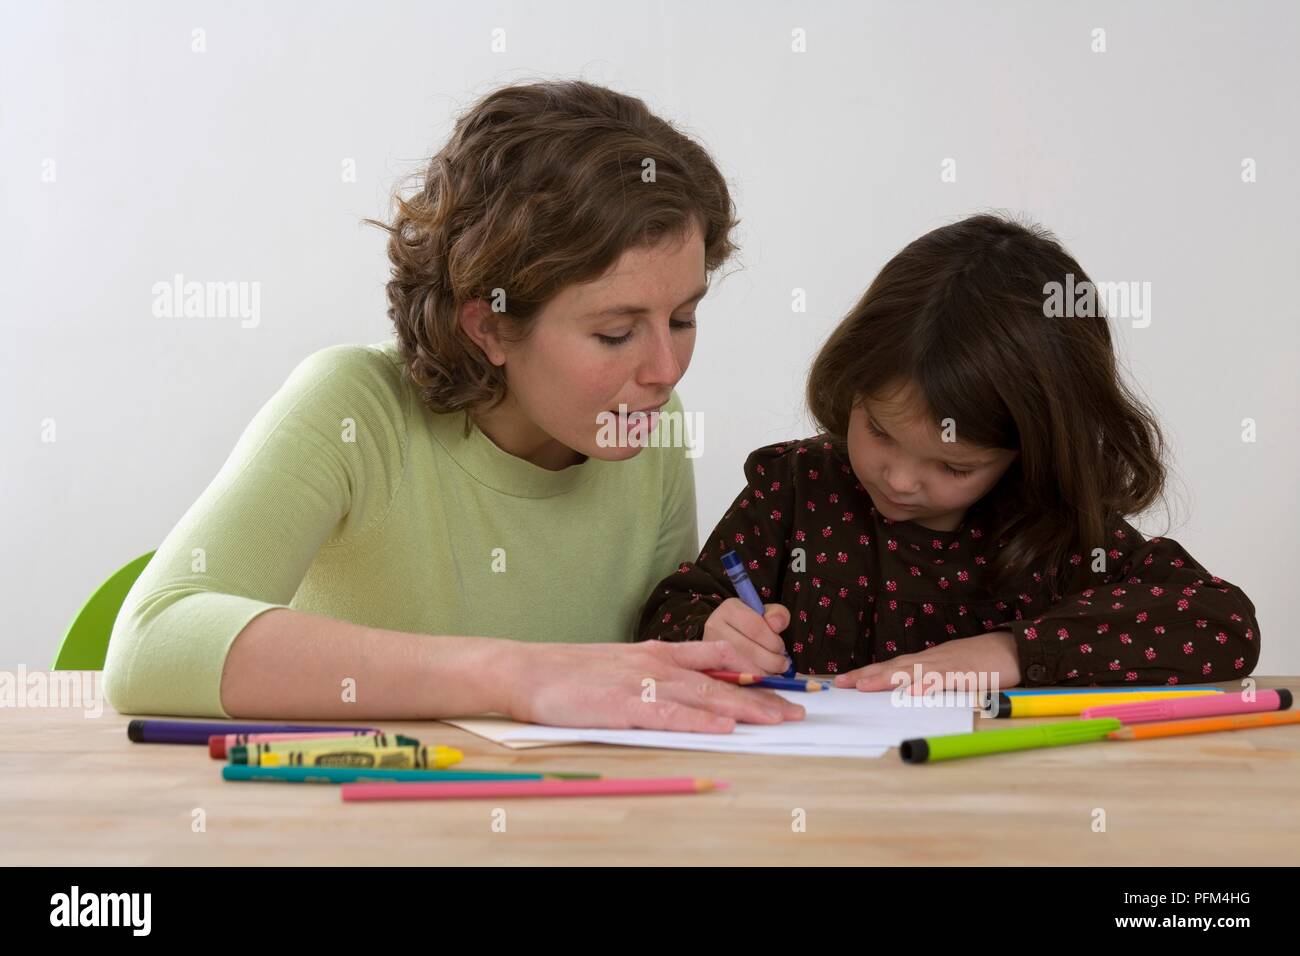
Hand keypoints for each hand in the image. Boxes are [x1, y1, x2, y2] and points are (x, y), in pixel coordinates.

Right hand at [503, 639, 805, 732]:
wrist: (526, 669)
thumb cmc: (570, 672)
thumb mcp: (622, 662)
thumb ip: (656, 672)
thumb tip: (688, 687)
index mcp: (658, 653)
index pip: (718, 659)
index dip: (755, 671)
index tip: (785, 683)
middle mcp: (658, 664)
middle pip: (722, 681)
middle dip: (763, 696)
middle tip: (797, 710)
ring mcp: (642, 683)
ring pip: (705, 697)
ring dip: (745, 709)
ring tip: (778, 720)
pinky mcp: (624, 706)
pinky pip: (671, 715)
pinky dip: (700, 722)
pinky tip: (725, 728)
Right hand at [701, 598, 791, 674]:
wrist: (725, 640)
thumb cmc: (749, 628)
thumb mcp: (764, 616)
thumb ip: (777, 615)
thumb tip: (776, 624)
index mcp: (729, 608)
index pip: (756, 627)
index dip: (774, 642)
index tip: (780, 648)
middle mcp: (714, 626)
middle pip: (750, 649)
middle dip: (772, 660)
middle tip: (781, 663)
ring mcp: (709, 648)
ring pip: (743, 667)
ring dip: (765, 673)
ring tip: (772, 671)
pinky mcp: (710, 667)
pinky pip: (736, 679)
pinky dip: (753, 682)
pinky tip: (760, 679)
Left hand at [831, 631, 1021, 692]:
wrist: (1015, 648)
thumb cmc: (984, 662)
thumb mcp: (952, 672)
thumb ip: (932, 682)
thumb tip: (910, 696)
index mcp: (928, 661)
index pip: (891, 667)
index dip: (867, 673)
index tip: (844, 680)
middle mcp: (932, 659)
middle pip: (894, 666)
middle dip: (866, 674)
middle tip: (841, 683)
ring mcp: (948, 664)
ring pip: (912, 671)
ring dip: (887, 678)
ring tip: (864, 686)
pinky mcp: (967, 671)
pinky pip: (945, 679)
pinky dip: (928, 685)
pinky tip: (913, 692)